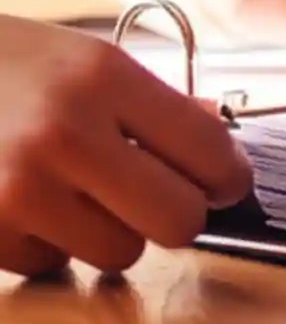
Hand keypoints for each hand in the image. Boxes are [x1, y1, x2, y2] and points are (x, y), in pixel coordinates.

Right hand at [0, 15, 251, 276]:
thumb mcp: (77, 59)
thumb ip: (153, 104)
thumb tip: (222, 144)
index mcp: (100, 77)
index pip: (212, 154)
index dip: (227, 177)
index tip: (219, 181)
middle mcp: (63, 132)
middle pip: (180, 222)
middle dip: (174, 215)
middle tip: (152, 197)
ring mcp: (16, 187)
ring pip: (121, 254)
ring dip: (107, 232)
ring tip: (70, 191)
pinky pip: (51, 264)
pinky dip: (44, 244)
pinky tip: (18, 202)